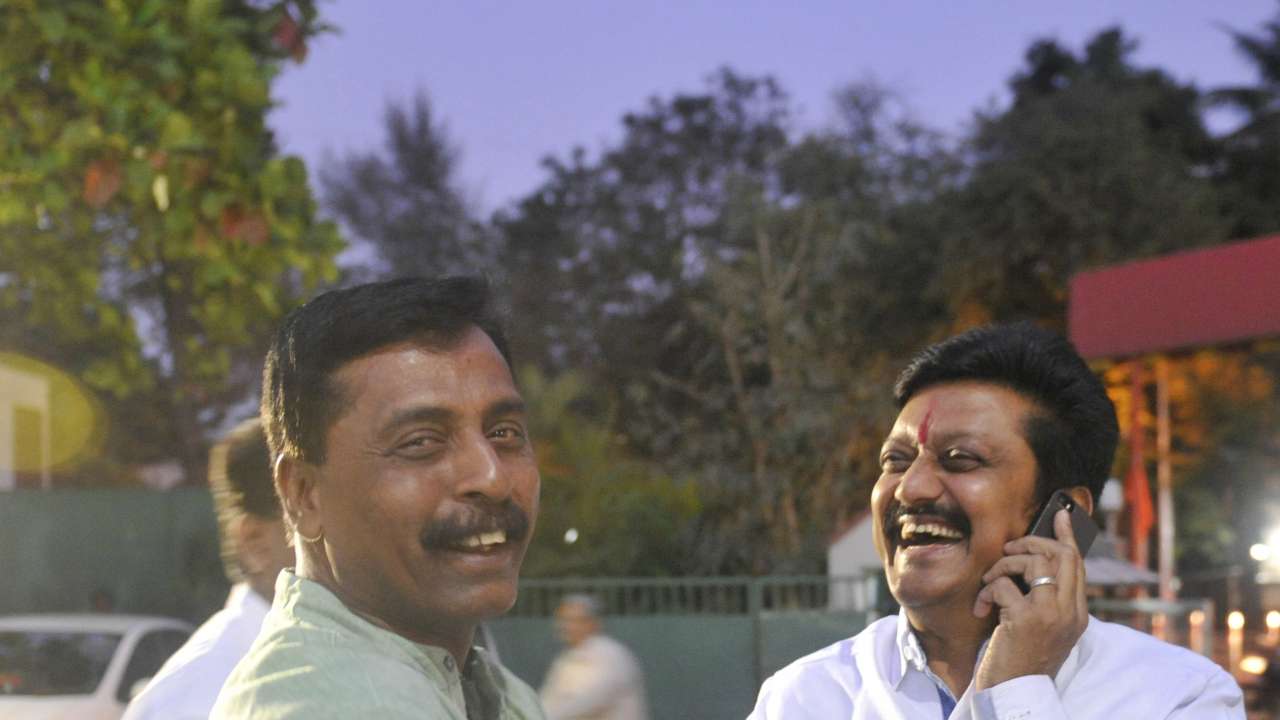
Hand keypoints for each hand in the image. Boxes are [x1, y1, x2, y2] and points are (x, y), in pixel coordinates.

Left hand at [972, 508, 1088, 689]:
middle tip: (1010, 548)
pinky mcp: (1025, 619)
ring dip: (1004, 565)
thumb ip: (1047, 598)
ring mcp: (1050, 615)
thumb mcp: (1044, 627)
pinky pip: (1004, 584)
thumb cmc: (1022, 658)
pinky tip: (982, 609)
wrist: (1015, 692)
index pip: (1077, 564)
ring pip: (1033, 562)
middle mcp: (1070, 612)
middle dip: (1032, 542)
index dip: (1067, 536)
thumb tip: (1033, 560)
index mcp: (1077, 614)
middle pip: (1061, 556)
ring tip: (991, 583)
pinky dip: (987, 591)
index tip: (1060, 514)